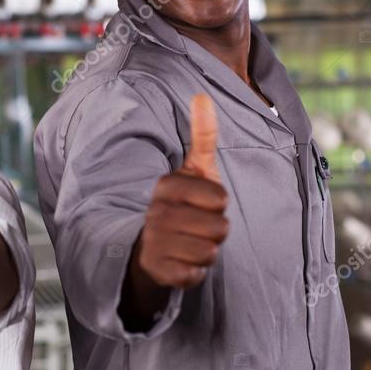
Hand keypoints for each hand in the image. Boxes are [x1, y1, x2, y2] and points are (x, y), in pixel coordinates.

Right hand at [135, 94, 228, 288]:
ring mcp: (154, 242)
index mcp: (166, 185)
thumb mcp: (193, 169)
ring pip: (210, 251)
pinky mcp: (158, 271)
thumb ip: (202, 135)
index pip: (220, 198)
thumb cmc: (181, 205)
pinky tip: (181, 263)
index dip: (218, 204)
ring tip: (189, 243)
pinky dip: (196, 272)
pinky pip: (197, 274)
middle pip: (220, 227)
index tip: (200, 203)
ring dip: (207, 251)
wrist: (151, 248)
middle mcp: (156, 213)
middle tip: (195, 227)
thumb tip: (202, 95)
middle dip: (216, 231)